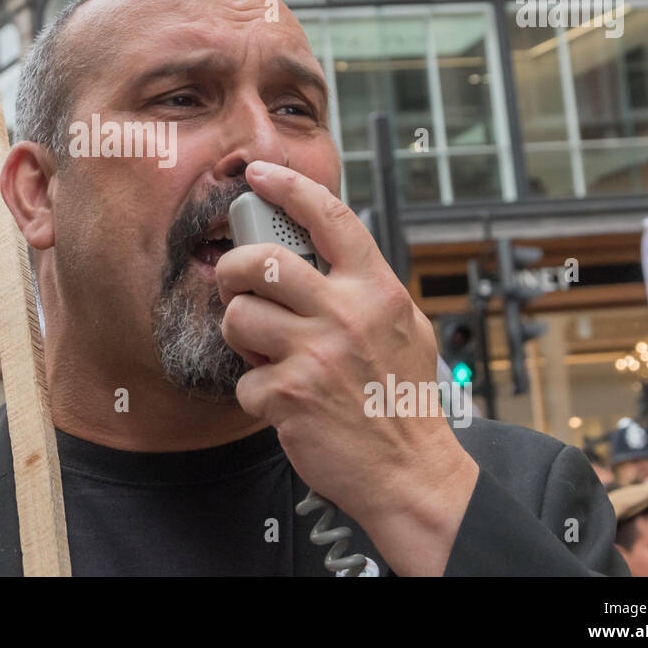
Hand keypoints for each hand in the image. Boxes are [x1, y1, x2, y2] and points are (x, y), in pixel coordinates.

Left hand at [215, 160, 478, 574]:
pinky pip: (245, 379)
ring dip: (242, 335)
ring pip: (239, 317)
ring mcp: (316, 355)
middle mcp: (347, 315)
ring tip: (265, 352)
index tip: (260, 174)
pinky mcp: (289, 395)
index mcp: (377, 291)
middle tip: (239, 287)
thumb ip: (366, 289)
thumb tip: (324, 251)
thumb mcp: (405, 328)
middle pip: (260, 262)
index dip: (289, 187)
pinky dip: (257, 394)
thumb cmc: (404, 400)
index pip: (330, 217)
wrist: (412, 473)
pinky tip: (285, 402)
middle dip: (235, 270)